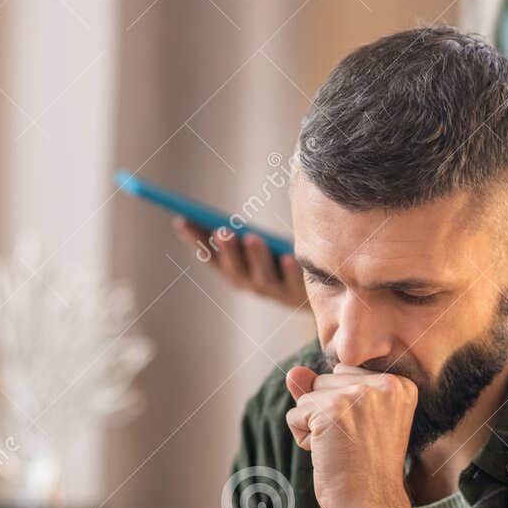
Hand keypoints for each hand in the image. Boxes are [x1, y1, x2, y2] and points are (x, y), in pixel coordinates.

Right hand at [175, 216, 308, 309]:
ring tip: (252, 237)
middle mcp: (250, 284)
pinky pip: (294, 284)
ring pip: (262, 278)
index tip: (181, 219)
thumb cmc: (284, 255)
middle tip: (221, 231)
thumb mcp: (262, 243)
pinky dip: (290, 271)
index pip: (210, 257)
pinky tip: (288, 256)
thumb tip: (224, 210)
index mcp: (236, 271)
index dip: (195, 241)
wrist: (325, 290)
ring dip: (255, 257)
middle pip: (234, 270)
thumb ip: (243, 233)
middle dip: (226, 250)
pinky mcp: (299, 296)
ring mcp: (275, 293)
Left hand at [284, 362, 415, 507]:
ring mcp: (359, 395)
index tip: (366, 435)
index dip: (345, 407)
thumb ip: (323, 389)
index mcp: (399, 385)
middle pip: (326, 380)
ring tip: (341, 449)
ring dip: (314, 425)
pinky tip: (328, 454)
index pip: (346, 373)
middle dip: (327, 412)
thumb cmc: (364, 469)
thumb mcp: (352, 420)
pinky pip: (295, 414)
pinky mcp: (333, 410)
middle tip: (353, 444)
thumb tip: (293, 372)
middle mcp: (385, 384)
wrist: (372, 506)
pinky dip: (303, 438)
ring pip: (309, 396)